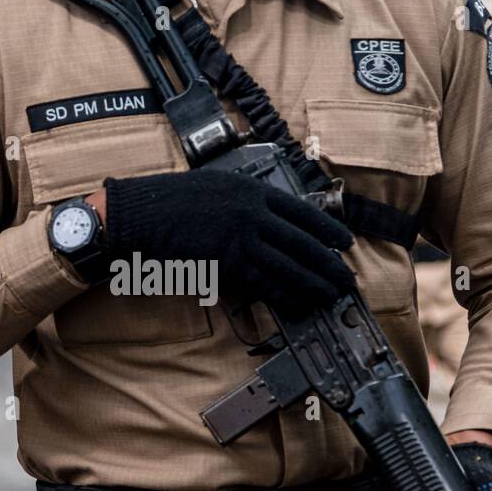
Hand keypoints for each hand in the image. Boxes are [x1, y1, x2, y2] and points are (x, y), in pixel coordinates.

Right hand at [103, 170, 354, 314]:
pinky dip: (283, 294)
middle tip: (346, 278)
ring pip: (288, 265)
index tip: (344, 242)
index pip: (302, 212)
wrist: (145, 212)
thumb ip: (248, 202)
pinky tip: (297, 302)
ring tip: (329, 295)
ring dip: (312, 283)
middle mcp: (254, 213)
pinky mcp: (228, 260)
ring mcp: (242, 237)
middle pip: (302, 242)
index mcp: (254, 191)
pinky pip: (263, 282)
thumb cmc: (175, 200)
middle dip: (328, 263)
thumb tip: (271, 221)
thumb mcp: (219, 187)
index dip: (327, 229)